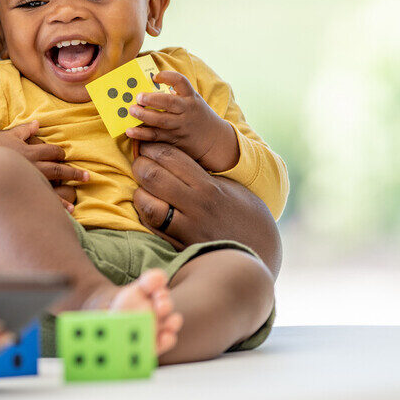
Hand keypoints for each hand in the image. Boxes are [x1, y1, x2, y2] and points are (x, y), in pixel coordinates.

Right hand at [0, 121, 88, 211]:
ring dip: (68, 190)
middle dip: (73, 172)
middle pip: (58, 168)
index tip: (65, 156)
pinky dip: (56, 205)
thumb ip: (23, 130)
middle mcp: (31, 165)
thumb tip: (37, 124)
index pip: (51, 151)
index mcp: (28, 150)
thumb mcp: (6, 136)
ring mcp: (27, 179)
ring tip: (77, 198)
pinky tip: (67, 212)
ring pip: (53, 185)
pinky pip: (42, 199)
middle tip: (87, 177)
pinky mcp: (22, 192)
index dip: (60, 153)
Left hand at [125, 71, 239, 173]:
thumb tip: (148, 88)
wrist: (214, 140)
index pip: (181, 82)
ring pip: (162, 121)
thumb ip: (176, 95)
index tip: (155, 77)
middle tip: (138, 97)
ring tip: (131, 110)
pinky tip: (130, 131)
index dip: (167, 77)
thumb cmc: (196, 116)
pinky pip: (156, 136)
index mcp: (191, 97)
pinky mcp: (174, 140)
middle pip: (170, 103)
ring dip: (144, 116)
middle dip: (153, 99)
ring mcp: (180, 126)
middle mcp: (186, 111)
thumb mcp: (192, 102)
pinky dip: (142, 134)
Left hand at [130, 141, 281, 274]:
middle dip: (140, 165)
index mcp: (210, 187)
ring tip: (142, 188)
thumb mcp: (232, 188)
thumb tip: (174, 160)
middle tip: (139, 163)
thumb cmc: (248, 216)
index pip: (171, 158)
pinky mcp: (181, 248)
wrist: (260, 253)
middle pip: (154, 177)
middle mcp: (197, 206)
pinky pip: (153, 229)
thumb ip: (204, 176)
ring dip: (139, 193)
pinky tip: (146, 208)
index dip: (153, 148)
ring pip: (148, 205)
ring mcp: (188, 229)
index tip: (146, 147)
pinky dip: (145, 216)